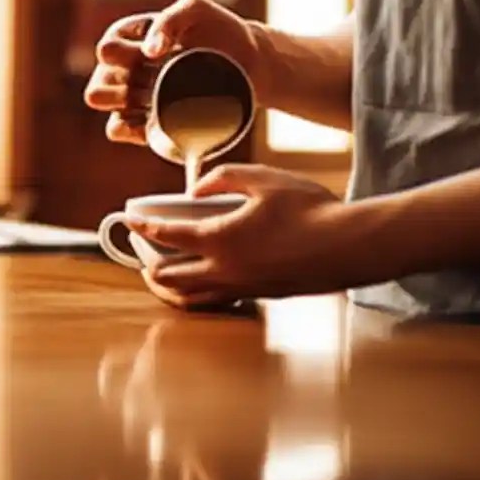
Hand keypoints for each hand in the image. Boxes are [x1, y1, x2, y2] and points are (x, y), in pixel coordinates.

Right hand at [83, 0, 270, 144]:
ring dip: (119, 104)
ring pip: (102, 103)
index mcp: (131, 37)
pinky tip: (147, 123)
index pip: (108, 48)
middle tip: (145, 84)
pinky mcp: (146, 121)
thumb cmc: (220, 30)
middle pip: (99, 79)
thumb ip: (170, 19)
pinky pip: (117, 129)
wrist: (249, 64)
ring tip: (148, 101)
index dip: (121, 54)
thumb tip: (148, 51)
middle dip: (115, 85)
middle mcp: (128, 66)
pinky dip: (126, 128)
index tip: (147, 56)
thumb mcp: (196, 10)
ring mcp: (134, 95)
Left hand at [125, 164, 379, 307]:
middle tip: (142, 251)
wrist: (351, 246)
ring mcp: (242, 289)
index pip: (167, 235)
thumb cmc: (311, 208)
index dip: (143, 226)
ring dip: (170, 286)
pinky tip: (202, 281)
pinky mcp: (259, 297)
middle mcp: (224, 271)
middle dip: (149, 265)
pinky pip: (215, 301)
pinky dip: (198, 294)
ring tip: (162, 273)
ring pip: (190, 297)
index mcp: (220, 240)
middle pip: (169, 278)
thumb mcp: (263, 179)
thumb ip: (223, 178)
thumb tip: (197, 189)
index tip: (129, 218)